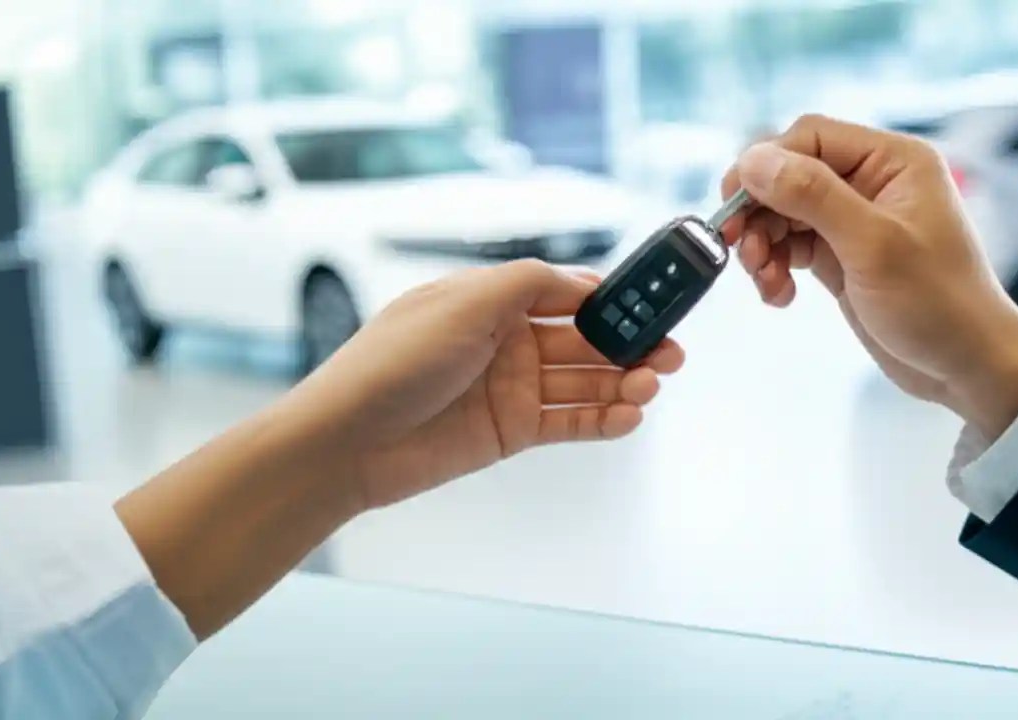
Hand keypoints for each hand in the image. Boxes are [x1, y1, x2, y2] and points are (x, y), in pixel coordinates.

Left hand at [289, 259, 684, 509]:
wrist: (348, 441)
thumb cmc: (393, 362)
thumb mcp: (463, 302)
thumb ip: (528, 282)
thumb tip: (581, 279)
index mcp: (493, 300)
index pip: (568, 293)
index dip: (612, 299)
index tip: (655, 306)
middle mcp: (507, 340)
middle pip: (586, 339)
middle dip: (631, 344)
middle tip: (669, 354)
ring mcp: (512, 388)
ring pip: (585, 382)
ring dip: (624, 384)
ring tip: (651, 387)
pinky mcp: (511, 431)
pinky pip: (570, 422)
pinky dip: (604, 420)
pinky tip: (629, 416)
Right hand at [720, 115, 1017, 438]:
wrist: (967, 367)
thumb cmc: (938, 304)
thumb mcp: (872, 246)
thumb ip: (812, 196)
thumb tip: (753, 159)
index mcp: (893, 161)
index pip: (810, 137)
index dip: (765, 165)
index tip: (733, 204)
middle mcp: (873, 181)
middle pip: (790, 174)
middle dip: (760, 211)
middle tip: (738, 250)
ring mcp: (856, 219)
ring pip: (784, 212)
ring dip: (763, 244)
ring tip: (765, 280)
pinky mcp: (843, 256)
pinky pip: (792, 246)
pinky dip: (776, 266)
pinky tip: (780, 294)